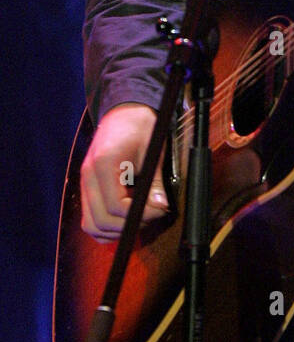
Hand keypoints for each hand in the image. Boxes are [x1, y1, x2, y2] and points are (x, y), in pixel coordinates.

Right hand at [80, 103, 168, 241]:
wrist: (125, 111)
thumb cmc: (141, 127)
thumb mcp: (152, 151)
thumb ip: (154, 182)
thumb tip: (160, 207)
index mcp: (104, 164)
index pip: (115, 206)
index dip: (140, 215)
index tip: (159, 210)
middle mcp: (88, 176)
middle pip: (100, 221)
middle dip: (128, 226)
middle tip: (151, 216)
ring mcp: (84, 182)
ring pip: (91, 225)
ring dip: (116, 230)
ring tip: (139, 219)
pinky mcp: (87, 187)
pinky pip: (90, 218)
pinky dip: (106, 226)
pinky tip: (125, 219)